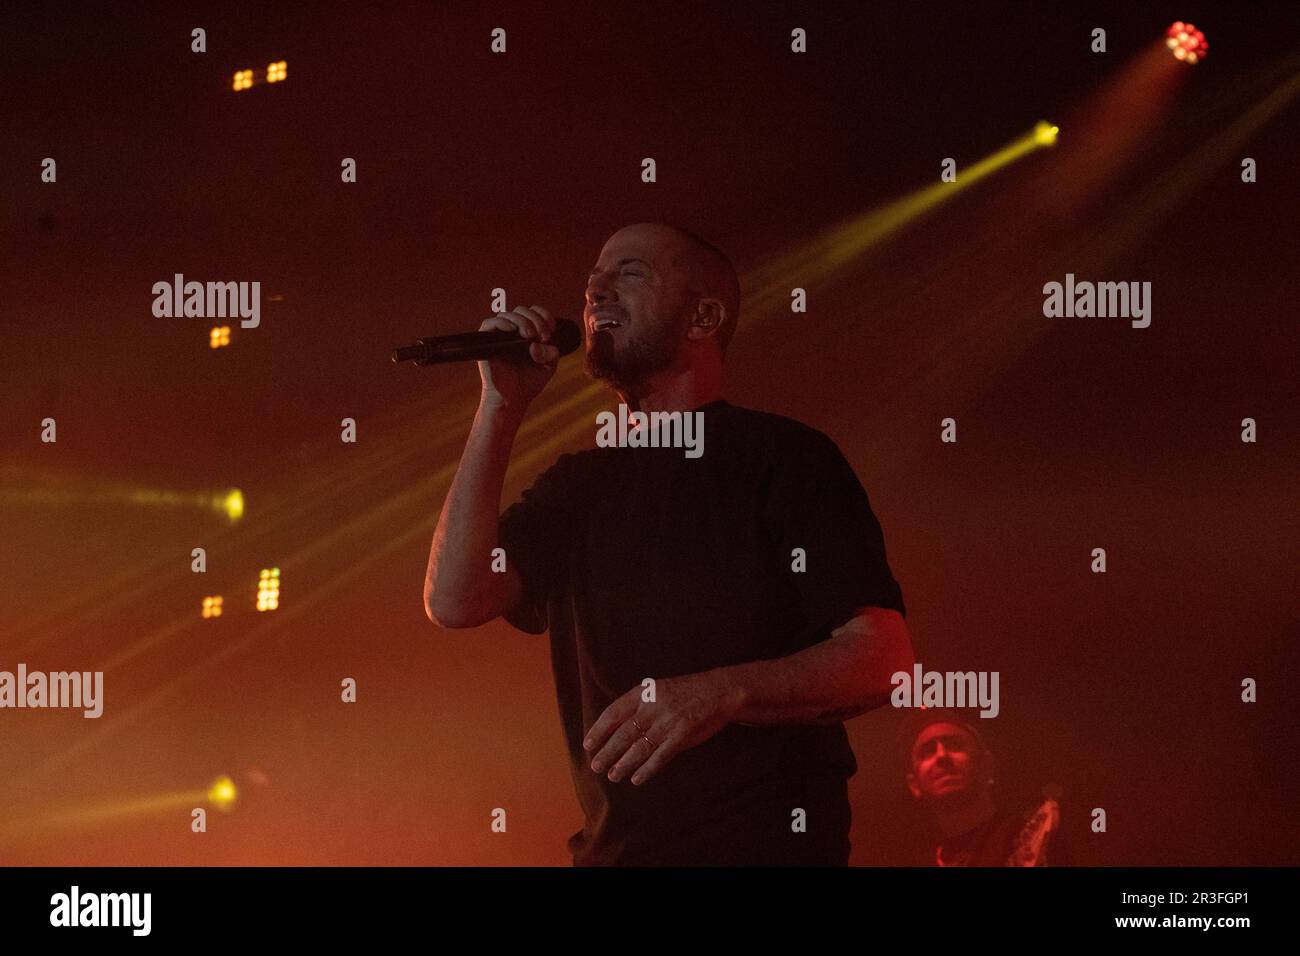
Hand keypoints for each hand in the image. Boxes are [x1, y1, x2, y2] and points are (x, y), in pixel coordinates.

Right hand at [477, 305, 559, 410]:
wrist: (512, 399)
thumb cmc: (529, 383)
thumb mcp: (548, 366)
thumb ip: (551, 353)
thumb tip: (537, 343)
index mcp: (528, 334)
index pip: (535, 312)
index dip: (544, 316)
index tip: (550, 332)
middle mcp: (513, 332)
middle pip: (522, 310)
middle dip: (535, 319)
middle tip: (542, 336)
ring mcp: (500, 336)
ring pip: (507, 314)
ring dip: (522, 320)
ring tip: (530, 335)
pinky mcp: (487, 343)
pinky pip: (489, 324)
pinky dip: (501, 323)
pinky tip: (511, 330)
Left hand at [582, 670, 743, 785]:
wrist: (717, 691)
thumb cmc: (684, 692)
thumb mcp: (656, 690)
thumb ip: (637, 705)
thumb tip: (613, 728)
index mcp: (643, 693)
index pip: (613, 713)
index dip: (599, 730)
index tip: (587, 744)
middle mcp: (652, 707)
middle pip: (623, 733)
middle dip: (607, 752)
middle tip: (596, 766)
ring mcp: (667, 721)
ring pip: (639, 747)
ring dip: (623, 764)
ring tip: (613, 776)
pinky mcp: (682, 735)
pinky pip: (660, 756)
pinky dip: (647, 769)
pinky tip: (636, 778)